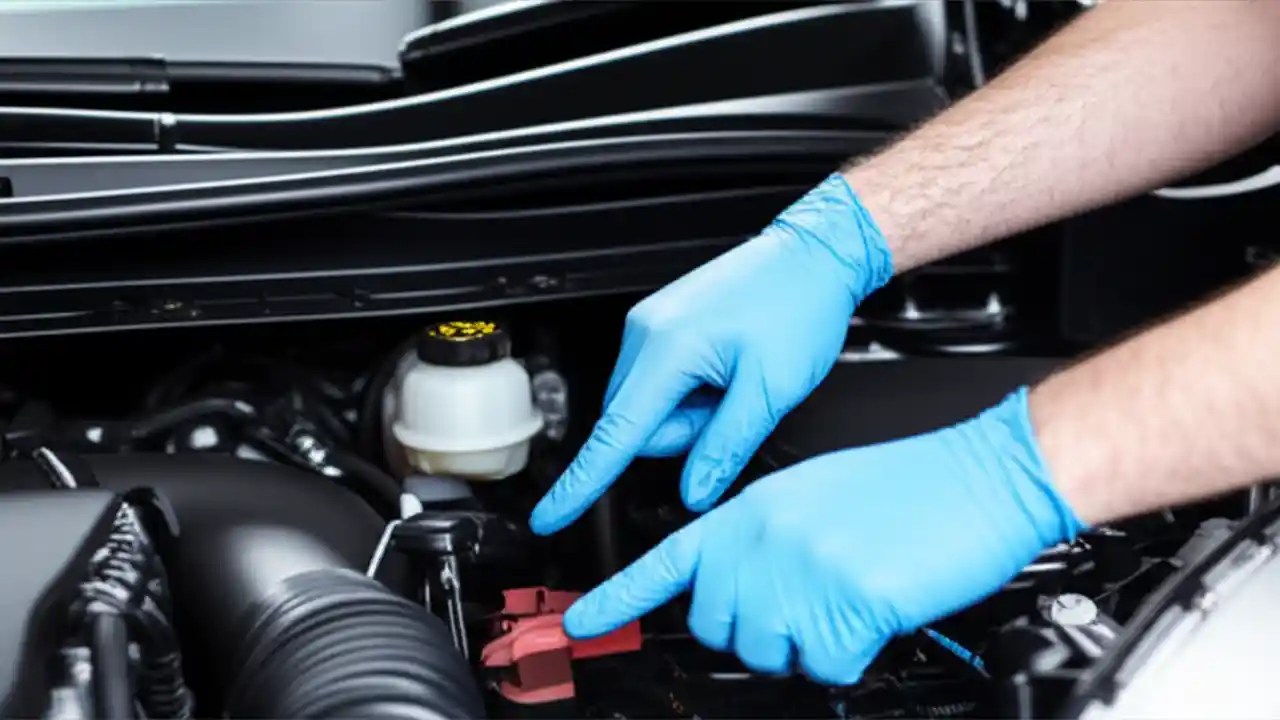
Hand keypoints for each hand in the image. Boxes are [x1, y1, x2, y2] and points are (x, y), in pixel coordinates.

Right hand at [529, 174, 894, 533]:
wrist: (813, 254)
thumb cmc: (798, 306)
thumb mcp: (771, 391)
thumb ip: (724, 447)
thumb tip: (694, 490)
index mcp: (667, 350)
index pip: (615, 437)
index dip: (581, 485)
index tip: (551, 517)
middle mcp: (645, 333)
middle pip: (634, 425)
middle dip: (682, 433)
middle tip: (732, 405)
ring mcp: (648, 324)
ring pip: (647, 405)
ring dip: (688, 411)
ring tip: (733, 380)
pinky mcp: (659, 322)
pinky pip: (657, 380)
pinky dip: (689, 389)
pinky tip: (724, 368)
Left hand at [560, 389, 1085, 684]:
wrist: (978, 475)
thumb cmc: (907, 488)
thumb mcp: (812, 499)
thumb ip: (763, 542)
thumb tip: (740, 594)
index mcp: (750, 510)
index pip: (664, 562)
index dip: (615, 600)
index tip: (580, 624)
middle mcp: (762, 539)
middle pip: (718, 629)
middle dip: (756, 632)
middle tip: (805, 603)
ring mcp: (800, 571)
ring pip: (767, 655)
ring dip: (806, 645)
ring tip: (845, 599)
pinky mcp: (844, 603)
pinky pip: (826, 668)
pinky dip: (851, 655)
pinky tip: (873, 612)